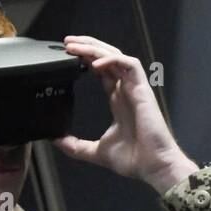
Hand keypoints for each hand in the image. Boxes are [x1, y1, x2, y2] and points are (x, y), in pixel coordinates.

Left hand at [53, 35, 198, 192]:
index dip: (85, 59)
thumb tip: (56, 141)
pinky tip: (94, 64)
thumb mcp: (96, 152)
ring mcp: (134, 88)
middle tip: (66, 43)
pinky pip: (129, 64)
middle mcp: (125, 90)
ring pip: (116, 56)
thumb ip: (76, 146)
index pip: (101, 70)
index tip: (66, 55)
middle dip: (87, 46)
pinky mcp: (142, 90)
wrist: (153, 167)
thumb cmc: (134, 160)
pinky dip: (111, 60)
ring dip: (95, 47)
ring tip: (75, 46)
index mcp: (117, 100)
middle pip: (106, 57)